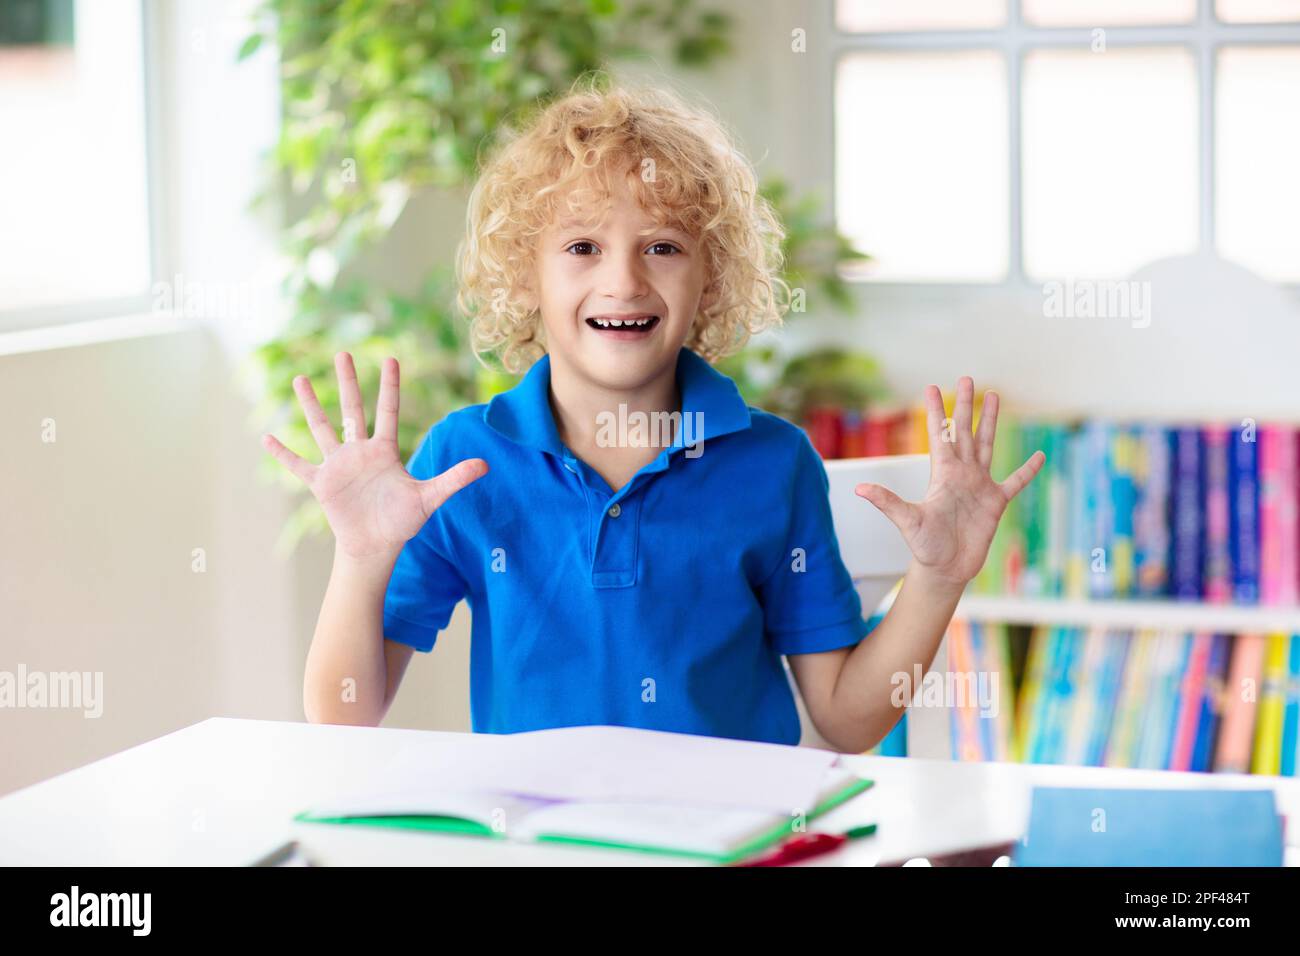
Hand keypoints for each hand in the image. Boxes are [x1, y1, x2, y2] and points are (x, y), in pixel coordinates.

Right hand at [261, 352, 487, 560]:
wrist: (376, 545)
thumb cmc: (402, 521)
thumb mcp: (430, 497)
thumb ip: (455, 479)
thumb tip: (486, 465)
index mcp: (384, 450)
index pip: (387, 410)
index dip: (390, 386)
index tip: (391, 358)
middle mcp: (359, 451)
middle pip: (352, 409)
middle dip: (349, 381)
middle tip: (344, 352)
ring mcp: (338, 465)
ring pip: (322, 428)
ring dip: (311, 404)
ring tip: (300, 378)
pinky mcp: (321, 484)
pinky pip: (298, 465)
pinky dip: (282, 453)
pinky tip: (265, 437)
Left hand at [854, 377, 1042, 587]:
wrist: (946, 568)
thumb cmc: (925, 546)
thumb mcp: (907, 521)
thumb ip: (887, 502)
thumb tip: (860, 490)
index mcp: (942, 474)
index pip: (939, 435)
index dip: (937, 412)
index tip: (932, 387)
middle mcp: (961, 474)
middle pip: (965, 431)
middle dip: (966, 405)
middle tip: (967, 378)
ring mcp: (980, 486)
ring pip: (987, 445)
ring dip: (990, 422)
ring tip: (995, 397)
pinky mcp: (996, 503)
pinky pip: (1015, 482)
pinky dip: (1026, 471)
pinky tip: (1038, 456)